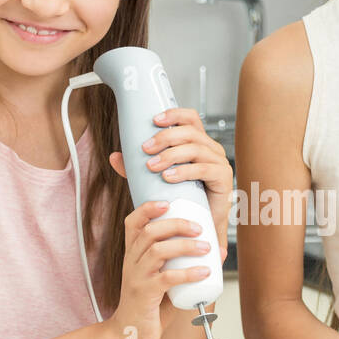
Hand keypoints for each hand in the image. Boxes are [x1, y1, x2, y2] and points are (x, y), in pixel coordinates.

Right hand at [107, 200, 213, 338]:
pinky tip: (204, 272)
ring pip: (158, 250)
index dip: (148, 208)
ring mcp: (136, 277)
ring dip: (185, 246)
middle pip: (150, 231)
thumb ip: (187, 264)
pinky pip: (167, 278)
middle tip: (199, 228)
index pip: (134, 222)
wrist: (129, 334)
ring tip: (206, 248)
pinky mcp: (144, 295)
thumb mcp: (166, 280)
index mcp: (133, 254)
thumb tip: (219, 250)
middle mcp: (131, 261)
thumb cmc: (149, 305)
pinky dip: (188, 273)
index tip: (169, 202)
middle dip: (177, 224)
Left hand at [122, 107, 232, 263]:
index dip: (174, 114)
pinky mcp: (224, 178)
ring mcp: (219, 162)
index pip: (190, 118)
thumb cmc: (182, 198)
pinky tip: (169, 177)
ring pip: (195, 148)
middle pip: (190, 132)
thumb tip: (114, 156)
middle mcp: (211, 149)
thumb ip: (137, 168)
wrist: (198, 224)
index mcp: (198, 142)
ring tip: (152, 166)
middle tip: (145, 149)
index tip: (154, 120)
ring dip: (171, 155)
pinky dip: (184, 171)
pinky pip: (204, 169)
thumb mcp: (155, 179)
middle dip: (165, 137)